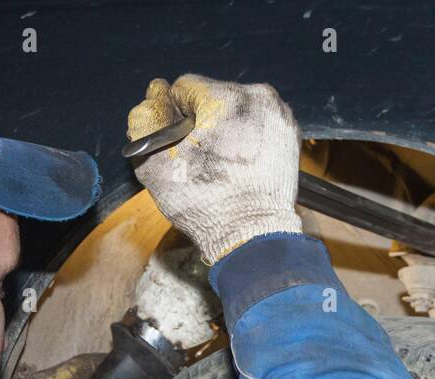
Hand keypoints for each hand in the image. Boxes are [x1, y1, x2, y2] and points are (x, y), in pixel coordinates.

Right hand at [127, 74, 302, 264]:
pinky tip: (241, 165)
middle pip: (213, 97)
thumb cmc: (205, 203)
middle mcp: (258, 96)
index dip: (175, 116)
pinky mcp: (290, 133)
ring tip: (223, 165)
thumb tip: (154, 96)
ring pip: (236, 110)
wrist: (252, 235)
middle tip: (202, 160)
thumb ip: (145, 122)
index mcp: (226, 97)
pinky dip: (246, 138)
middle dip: (202, 122)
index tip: (181, 145)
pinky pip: (257, 124)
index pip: (185, 88)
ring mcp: (279, 114)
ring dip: (224, 129)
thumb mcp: (156, 165)